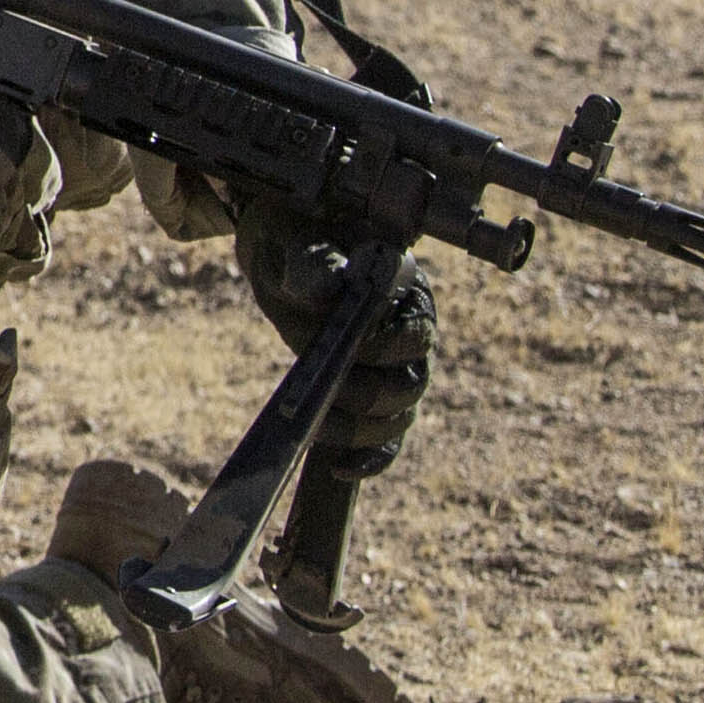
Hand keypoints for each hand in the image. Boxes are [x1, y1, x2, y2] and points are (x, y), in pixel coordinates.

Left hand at [234, 205, 434, 466]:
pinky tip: (340, 467)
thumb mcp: (301, 239)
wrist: (286, 245)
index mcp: (408, 295)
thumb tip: (326, 291)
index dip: (384, 349)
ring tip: (316, 428)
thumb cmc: (299, 235)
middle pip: (410, 386)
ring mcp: (392, 369)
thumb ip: (315, 262)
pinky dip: (369, 459)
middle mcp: (410, 336)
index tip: (346, 346)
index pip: (417, 337)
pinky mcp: (369, 391)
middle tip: (323, 392)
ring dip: (360, 431)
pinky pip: (384, 440)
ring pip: (398, 418)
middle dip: (367, 395)